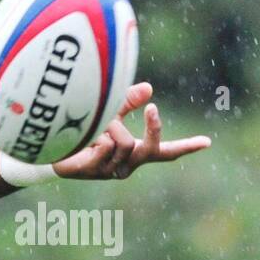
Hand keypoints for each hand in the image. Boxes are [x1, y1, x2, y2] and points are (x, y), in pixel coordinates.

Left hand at [51, 82, 210, 179]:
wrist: (52, 150)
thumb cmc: (83, 133)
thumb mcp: (109, 113)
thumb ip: (127, 102)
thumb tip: (149, 88)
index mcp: (137, 153)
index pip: (166, 152)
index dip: (187, 147)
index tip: (207, 142)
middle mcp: (129, 165)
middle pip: (152, 148)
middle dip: (154, 128)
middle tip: (153, 109)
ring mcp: (113, 171)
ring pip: (124, 142)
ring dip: (108, 129)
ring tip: (92, 132)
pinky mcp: (97, 171)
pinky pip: (105, 146)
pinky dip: (96, 135)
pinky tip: (83, 141)